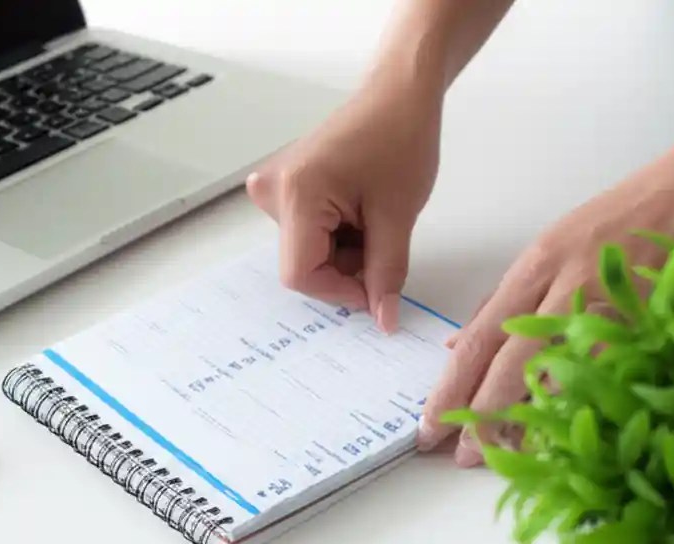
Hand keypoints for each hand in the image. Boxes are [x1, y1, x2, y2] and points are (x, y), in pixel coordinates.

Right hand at [246, 76, 443, 330]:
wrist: (398, 93)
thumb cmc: (399, 138)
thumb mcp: (398, 215)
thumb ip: (386, 273)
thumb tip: (383, 319)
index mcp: (296, 195)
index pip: (301, 274)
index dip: (340, 292)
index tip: (376, 289)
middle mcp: (273, 192)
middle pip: (304, 263)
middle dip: (347, 267)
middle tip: (384, 239)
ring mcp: (277, 188)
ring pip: (309, 250)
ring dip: (346, 250)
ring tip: (376, 217)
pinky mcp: (288, 187)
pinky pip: (309, 232)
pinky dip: (340, 234)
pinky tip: (362, 209)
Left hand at [418, 154, 673, 464]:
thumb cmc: (627, 220)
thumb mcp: (554, 245)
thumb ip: (507, 298)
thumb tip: (458, 345)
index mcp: (535, 267)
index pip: (479, 338)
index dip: (451, 386)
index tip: (429, 423)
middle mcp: (564, 289)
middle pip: (508, 365)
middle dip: (479, 416)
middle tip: (459, 454)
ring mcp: (611, 310)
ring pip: (557, 378)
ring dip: (526, 422)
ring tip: (503, 456)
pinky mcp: (652, 327)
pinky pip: (610, 379)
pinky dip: (584, 410)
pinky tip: (566, 439)